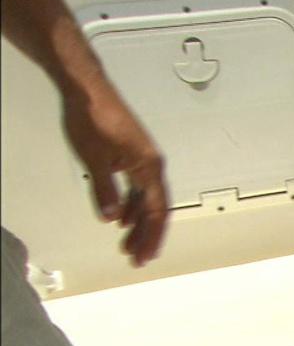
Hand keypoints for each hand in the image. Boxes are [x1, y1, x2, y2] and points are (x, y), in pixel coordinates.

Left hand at [61, 78, 168, 266]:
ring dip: (138, 222)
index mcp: (149, 167)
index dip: (150, 236)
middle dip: (146, 235)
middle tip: (137, 256)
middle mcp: (151, 164)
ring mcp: (143, 158)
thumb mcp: (94, 160)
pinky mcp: (132, 153)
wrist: (86, 89)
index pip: (156, 211)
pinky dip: (132, 204)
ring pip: (146, 199)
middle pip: (155, 208)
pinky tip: (121, 215)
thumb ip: (105, 191)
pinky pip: (138, 187)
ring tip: (127, 242)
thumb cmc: (94, 117)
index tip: (144, 256)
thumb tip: (112, 216)